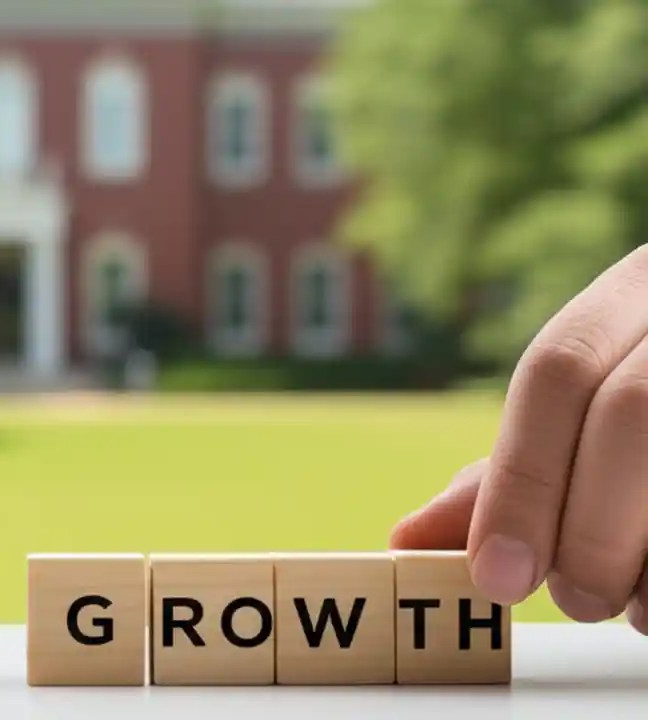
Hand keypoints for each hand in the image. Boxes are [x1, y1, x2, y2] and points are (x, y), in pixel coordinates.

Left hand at [392, 245, 647, 629]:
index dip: (522, 481)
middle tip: (577, 600)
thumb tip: (406, 540)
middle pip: (632, 409)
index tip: (496, 576)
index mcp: (636, 291)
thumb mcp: (585, 424)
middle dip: (592, 528)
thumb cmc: (647, 426)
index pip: (558, 368)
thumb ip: (509, 476)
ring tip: (637, 604)